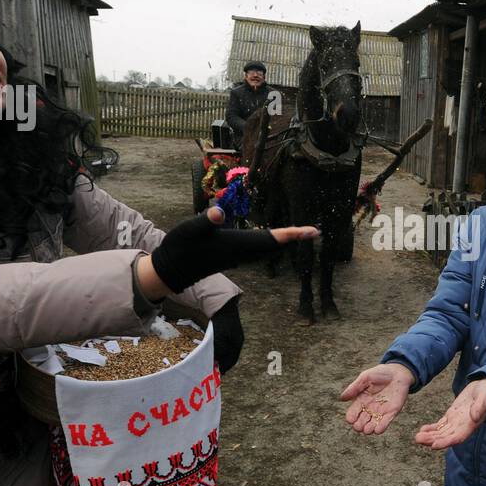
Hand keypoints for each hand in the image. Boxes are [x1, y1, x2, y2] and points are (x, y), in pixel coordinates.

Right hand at [150, 211, 316, 293]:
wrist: (170, 271)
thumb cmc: (179, 248)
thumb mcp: (189, 230)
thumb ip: (205, 221)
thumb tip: (220, 213)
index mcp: (236, 244)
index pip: (269, 239)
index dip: (291, 235)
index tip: (310, 231)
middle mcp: (241, 252)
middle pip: (273, 245)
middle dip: (294, 238)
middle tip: (315, 231)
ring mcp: (237, 256)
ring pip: (267, 249)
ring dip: (284, 241)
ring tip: (301, 233)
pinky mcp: (232, 256)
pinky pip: (259, 250)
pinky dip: (271, 243)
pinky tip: (275, 239)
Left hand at [210, 296, 243, 374]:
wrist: (223, 307)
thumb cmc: (221, 323)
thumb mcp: (218, 338)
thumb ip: (218, 350)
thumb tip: (217, 360)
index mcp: (237, 343)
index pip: (232, 360)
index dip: (226, 367)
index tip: (220, 373)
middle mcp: (238, 341)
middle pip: (231, 356)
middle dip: (224, 363)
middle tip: (216, 368)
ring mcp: (235, 336)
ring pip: (229, 350)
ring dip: (222, 356)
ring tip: (215, 361)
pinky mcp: (230, 332)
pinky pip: (226, 344)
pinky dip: (221, 350)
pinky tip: (215, 350)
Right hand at [340, 363, 414, 434]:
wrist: (397, 373)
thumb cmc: (380, 374)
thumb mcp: (365, 378)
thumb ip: (354, 388)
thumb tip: (341, 398)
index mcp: (360, 401)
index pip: (352, 414)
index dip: (350, 418)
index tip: (351, 419)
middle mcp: (369, 409)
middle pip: (360, 423)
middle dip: (359, 426)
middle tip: (360, 425)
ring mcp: (380, 412)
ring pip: (371, 426)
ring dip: (368, 429)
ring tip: (368, 429)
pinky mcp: (391, 413)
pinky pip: (384, 423)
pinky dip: (380, 428)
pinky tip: (377, 430)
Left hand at [414, 377, 485, 449]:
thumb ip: (481, 405)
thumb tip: (475, 417)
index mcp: (471, 424)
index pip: (457, 437)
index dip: (445, 442)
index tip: (433, 445)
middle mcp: (463, 426)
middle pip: (446, 437)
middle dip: (432, 440)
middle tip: (418, 439)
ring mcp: (456, 422)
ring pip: (441, 433)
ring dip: (429, 436)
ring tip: (417, 437)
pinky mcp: (452, 416)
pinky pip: (440, 425)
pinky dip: (431, 429)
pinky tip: (422, 430)